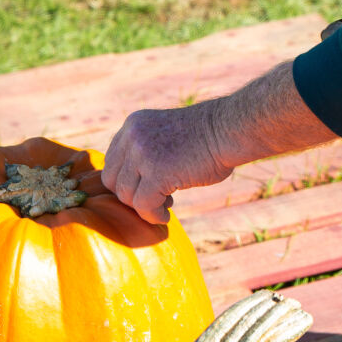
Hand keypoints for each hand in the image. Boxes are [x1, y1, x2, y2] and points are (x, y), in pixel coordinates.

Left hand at [103, 103, 235, 224]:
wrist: (230, 130)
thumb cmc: (208, 137)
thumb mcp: (164, 135)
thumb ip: (145, 152)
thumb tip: (131, 189)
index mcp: (133, 125)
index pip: (112, 161)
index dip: (127, 180)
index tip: (147, 188)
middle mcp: (132, 136)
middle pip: (112, 179)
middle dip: (131, 195)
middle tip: (156, 198)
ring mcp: (142, 153)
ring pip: (126, 195)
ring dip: (144, 206)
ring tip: (166, 204)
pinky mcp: (157, 172)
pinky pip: (143, 206)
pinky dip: (153, 216)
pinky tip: (166, 216)